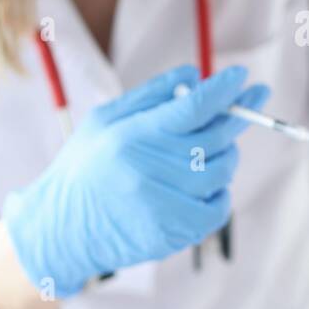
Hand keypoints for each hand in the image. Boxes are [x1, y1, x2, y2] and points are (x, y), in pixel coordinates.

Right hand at [2, 63, 269, 297]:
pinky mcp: (171, 234)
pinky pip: (218, 208)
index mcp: (130, 136)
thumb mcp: (103, 120)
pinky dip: (219, 193)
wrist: (60, 231)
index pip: (192, 107)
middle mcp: (147, 170)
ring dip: (226, 155)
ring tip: (209, 150)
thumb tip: (194, 75)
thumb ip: (150, 94)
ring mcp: (161, 205)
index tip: (243, 76)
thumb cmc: (85, 167)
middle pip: (215, 137)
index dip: (224, 90)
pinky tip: (203, 185)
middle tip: (247, 103)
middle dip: (237, 116)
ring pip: (222, 171)